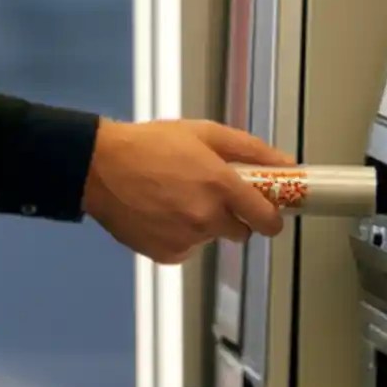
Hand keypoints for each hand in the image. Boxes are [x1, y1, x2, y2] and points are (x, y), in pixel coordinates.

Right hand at [81, 118, 293, 263]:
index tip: (267, 213)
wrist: (100, 168)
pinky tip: (160, 214)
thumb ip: (250, 149)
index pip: (268, 219)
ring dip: (201, 224)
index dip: (271, 217)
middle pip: (242, 233)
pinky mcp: (167, 254)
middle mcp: (207, 217)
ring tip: (173, 198)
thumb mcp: (204, 133)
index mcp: (221, 186)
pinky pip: (186, 249)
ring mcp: (186, 239)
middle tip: (210, 196)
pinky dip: (179, 236)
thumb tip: (286, 164)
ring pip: (210, 238)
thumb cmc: (149, 145)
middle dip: (233, 217)